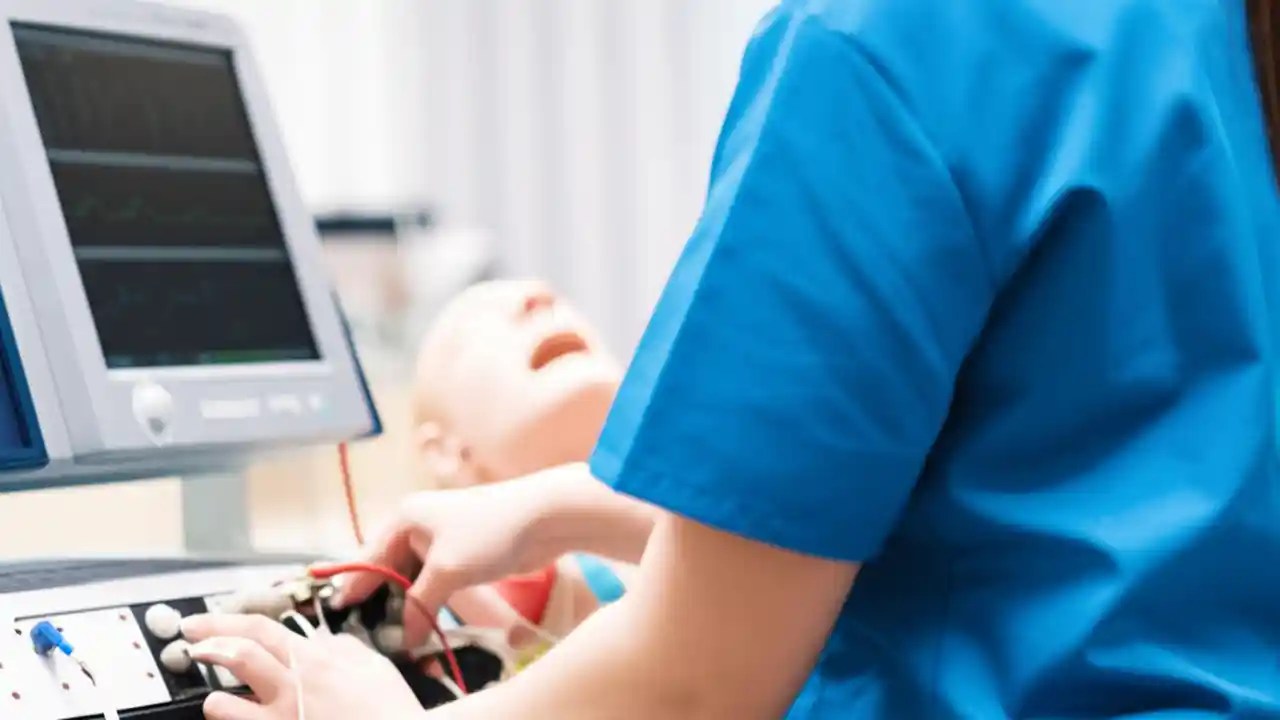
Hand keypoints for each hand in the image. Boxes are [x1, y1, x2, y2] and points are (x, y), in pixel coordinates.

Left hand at [182, 613, 424, 719]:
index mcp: (317, 660)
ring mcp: (285, 719)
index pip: (262, 630)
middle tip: (189, 642)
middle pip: (239, 655)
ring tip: (212, 696)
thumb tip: (323, 640)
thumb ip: (345, 649)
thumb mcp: (374, 668)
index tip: (201, 623)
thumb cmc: (392, 711)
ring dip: (214, 697)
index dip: (224, 622)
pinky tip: (229, 717)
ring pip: (227, 703)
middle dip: (207, 644)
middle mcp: (295, 686)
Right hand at [335, 475, 562, 646]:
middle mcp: (418, 525)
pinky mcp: (462, 553)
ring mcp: (441, 539)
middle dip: (382, 598)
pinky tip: (423, 621)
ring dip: (407, 602)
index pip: (369, 557)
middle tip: (370, 631)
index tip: (339, 612)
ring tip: (396, 633)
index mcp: (405, 518)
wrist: (544, 516)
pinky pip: (434, 580)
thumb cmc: (490, 532)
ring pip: (413, 576)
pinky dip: (427, 599)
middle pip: (389, 567)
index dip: (355, 586)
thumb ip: (420, 604)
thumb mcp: (447, 570)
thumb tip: (404, 638)